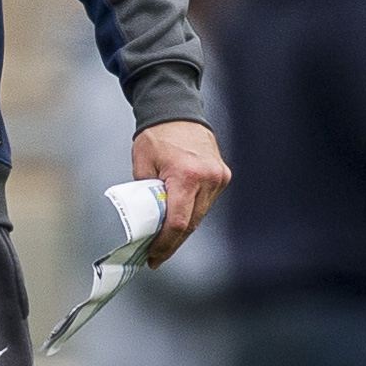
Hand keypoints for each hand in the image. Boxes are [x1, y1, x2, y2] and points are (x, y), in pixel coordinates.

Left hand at [130, 120, 230, 265]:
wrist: (177, 109)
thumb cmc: (156, 134)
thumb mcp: (142, 163)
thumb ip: (146, 193)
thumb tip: (146, 220)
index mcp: (185, 175)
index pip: (177, 222)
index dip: (165, 244)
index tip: (153, 256)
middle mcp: (207, 178)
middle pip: (191, 223)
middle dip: (172, 242)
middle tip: (155, 255)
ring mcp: (218, 177)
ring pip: (200, 215)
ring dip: (183, 229)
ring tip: (164, 240)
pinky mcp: (223, 176)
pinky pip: (206, 203)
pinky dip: (192, 212)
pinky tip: (178, 220)